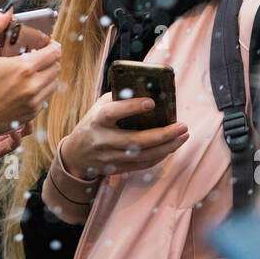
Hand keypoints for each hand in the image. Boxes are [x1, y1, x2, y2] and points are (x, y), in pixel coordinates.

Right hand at [0, 8, 60, 170]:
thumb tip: (6, 11)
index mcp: (23, 69)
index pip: (55, 52)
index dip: (51, 44)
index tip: (41, 43)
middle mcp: (32, 87)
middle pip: (56, 67)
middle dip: (48, 59)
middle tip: (33, 56)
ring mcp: (32, 103)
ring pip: (53, 84)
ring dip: (46, 75)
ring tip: (29, 71)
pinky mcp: (29, 115)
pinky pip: (45, 99)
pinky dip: (39, 91)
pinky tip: (22, 87)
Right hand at [59, 92, 187, 178]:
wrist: (76, 155)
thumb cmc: (94, 123)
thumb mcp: (99, 107)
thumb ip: (120, 99)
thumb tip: (149, 90)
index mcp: (97, 120)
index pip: (113, 113)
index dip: (131, 107)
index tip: (151, 103)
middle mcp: (104, 140)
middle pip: (136, 140)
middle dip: (162, 135)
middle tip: (183, 126)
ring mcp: (111, 157)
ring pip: (143, 155)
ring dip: (167, 147)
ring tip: (183, 136)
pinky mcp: (118, 168)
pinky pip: (143, 164)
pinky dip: (160, 156)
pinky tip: (171, 147)